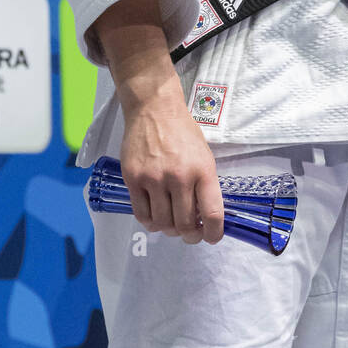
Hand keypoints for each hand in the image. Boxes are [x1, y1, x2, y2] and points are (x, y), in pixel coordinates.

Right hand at [119, 95, 223, 244]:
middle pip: (184, 224)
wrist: (154, 109)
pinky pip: (141, 214)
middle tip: (190, 235)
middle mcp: (179, 177)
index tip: (211, 237)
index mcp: (203, 170)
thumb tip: (203, 217)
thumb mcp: (204, 156)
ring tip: (171, 225)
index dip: (213, 233)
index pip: (212, 213)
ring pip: (162, 223)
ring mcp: (154, 179)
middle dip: (190, 236)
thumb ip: (204, 185)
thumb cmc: (183, 132)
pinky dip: (150, 222)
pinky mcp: (133, 179)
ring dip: (169, 230)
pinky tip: (155, 218)